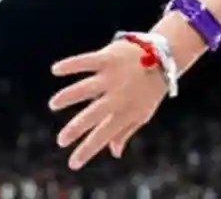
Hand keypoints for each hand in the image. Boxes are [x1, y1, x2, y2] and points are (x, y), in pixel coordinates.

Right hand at [49, 37, 167, 169]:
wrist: (167, 57)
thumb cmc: (149, 89)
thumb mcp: (143, 113)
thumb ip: (126, 132)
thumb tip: (115, 153)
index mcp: (126, 112)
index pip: (104, 135)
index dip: (88, 150)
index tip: (73, 164)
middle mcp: (119, 95)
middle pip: (94, 114)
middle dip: (76, 128)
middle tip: (61, 141)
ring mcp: (113, 76)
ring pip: (87, 87)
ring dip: (69, 95)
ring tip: (54, 104)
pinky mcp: (109, 57)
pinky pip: (87, 61)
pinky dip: (71, 65)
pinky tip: (56, 70)